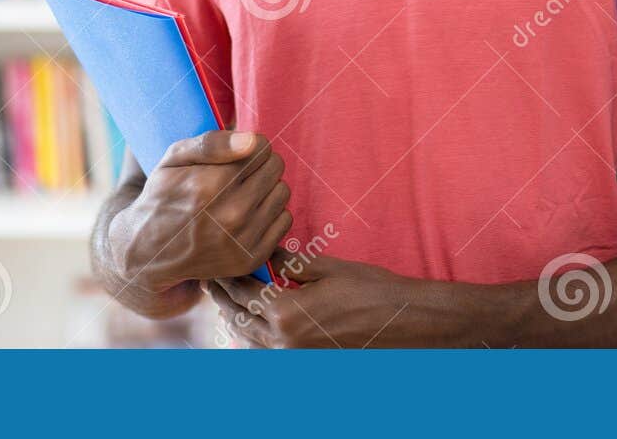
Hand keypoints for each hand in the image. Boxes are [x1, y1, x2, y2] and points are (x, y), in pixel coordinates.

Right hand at [107, 131, 290, 288]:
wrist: (150, 254)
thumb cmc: (163, 198)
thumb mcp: (172, 160)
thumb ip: (211, 143)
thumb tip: (251, 141)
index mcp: (210, 185)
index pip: (262, 149)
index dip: (251, 147)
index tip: (237, 156)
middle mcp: (231, 214)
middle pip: (275, 168)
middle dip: (260, 165)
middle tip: (239, 175)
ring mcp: (243, 240)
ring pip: (283, 192)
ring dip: (267, 189)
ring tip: (242, 194)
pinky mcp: (252, 258)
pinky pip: (285, 220)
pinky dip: (270, 214)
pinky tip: (247, 216)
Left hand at [208, 251, 425, 348]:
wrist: (404, 322)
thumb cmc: (371, 290)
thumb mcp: (328, 268)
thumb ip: (292, 263)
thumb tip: (268, 254)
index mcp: (287, 314)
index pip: (245, 294)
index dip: (228, 279)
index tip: (216, 266)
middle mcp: (286, 341)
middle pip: (242, 320)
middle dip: (225, 300)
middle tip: (212, 283)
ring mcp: (297, 357)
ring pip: (252, 341)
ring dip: (238, 319)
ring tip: (228, 302)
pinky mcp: (308, 362)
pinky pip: (270, 352)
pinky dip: (256, 337)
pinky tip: (257, 324)